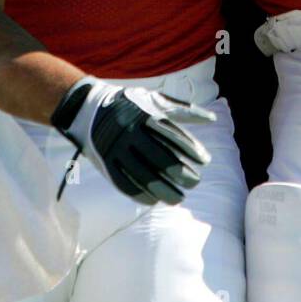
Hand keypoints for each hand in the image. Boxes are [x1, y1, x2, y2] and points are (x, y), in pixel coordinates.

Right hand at [51, 76, 213, 205]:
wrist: (88, 108)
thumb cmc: (130, 104)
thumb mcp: (155, 101)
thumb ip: (183, 110)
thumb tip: (212, 119)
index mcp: (145, 116)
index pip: (173, 136)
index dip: (191, 150)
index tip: (205, 161)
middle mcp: (131, 132)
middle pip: (160, 159)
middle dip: (181, 173)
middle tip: (195, 182)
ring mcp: (117, 149)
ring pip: (144, 176)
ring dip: (164, 190)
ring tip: (179, 198)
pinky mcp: (105, 163)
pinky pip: (124, 184)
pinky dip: (140, 195)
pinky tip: (154, 200)